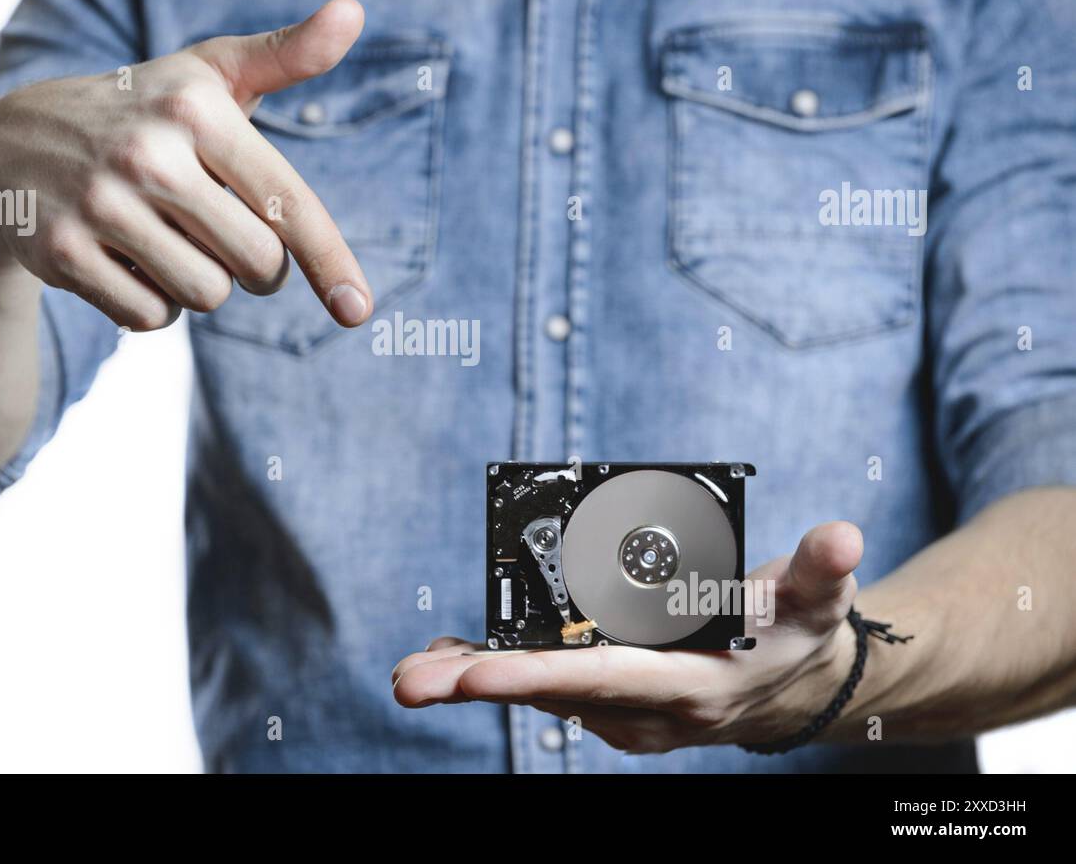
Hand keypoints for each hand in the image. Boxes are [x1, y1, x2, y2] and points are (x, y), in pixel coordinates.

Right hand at [0, 0, 372, 330]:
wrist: (13, 147)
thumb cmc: (142, 114)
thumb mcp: (208, 77)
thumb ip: (285, 54)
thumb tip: (354, 12)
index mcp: (197, 109)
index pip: (286, 203)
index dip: (330, 262)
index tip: (357, 312)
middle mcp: (148, 153)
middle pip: (256, 265)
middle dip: (254, 266)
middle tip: (219, 234)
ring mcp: (100, 203)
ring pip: (205, 296)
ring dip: (198, 284)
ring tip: (162, 240)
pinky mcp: (62, 252)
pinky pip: (150, 317)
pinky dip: (150, 305)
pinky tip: (123, 261)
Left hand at [392, 522, 864, 753]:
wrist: (796, 684)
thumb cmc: (799, 632)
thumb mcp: (821, 600)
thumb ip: (825, 568)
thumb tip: (840, 537)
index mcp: (692, 686)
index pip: (605, 679)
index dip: (539, 675)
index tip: (477, 671)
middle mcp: (649, 710)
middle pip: (553, 693)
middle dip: (477, 685)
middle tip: (409, 681)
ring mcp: (625, 712)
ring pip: (540, 694)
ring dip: (473, 680)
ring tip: (410, 671)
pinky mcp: (611, 702)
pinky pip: (547, 688)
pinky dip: (497, 672)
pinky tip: (450, 656)